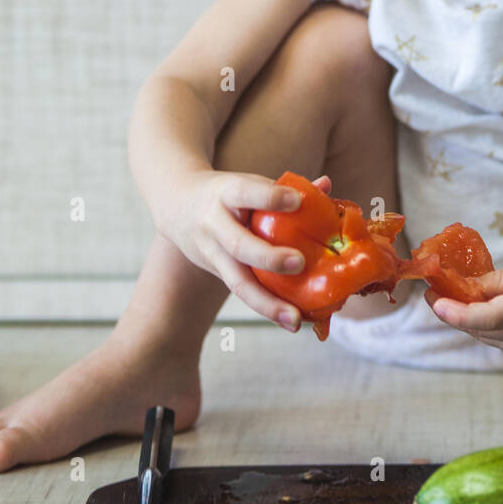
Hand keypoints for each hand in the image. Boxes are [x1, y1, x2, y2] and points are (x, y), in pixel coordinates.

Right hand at [159, 169, 331, 328]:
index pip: (246, 193)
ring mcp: (212, 253)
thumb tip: (326, 185)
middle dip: (268, 257)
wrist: (176, 204)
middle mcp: (214, 224)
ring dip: (267, 303)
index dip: (270, 197)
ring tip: (295, 319)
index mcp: (225, 193)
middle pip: (238, 245)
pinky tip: (291, 320)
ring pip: (237, 282)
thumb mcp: (246, 183)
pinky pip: (243, 293)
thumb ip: (283, 187)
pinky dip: (268, 308)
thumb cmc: (226, 192)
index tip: (297, 200)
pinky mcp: (216, 273)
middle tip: (299, 262)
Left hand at [425, 255, 502, 361]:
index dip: (455, 312)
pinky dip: (486, 328)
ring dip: (467, 322)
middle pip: (480, 329)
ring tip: (449, 299)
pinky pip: (501, 343)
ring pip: (488, 338)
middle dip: (453, 312)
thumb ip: (498, 281)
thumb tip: (464, 286)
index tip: (433, 300)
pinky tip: (478, 312)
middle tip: (432, 292)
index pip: (485, 318)